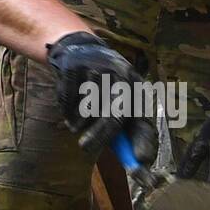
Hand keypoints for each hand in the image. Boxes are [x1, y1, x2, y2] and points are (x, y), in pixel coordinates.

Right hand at [46, 31, 157, 162]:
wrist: (79, 48)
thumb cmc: (104, 84)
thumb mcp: (119, 100)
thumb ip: (126, 129)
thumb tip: (141, 161)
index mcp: (136, 88)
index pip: (142, 118)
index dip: (143, 140)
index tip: (141, 160)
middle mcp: (121, 77)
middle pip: (113, 116)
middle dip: (99, 136)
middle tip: (84, 148)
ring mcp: (97, 69)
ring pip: (87, 110)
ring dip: (79, 121)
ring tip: (77, 120)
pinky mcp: (75, 66)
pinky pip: (68, 99)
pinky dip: (66, 109)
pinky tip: (69, 103)